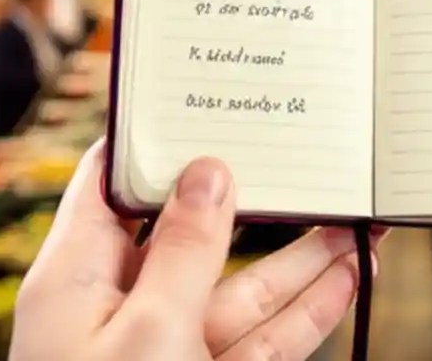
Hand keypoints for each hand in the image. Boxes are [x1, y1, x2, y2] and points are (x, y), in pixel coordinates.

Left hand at [12, 140, 378, 359]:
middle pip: (194, 236)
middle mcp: (121, 311)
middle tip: (306, 155)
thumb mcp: (148, 328)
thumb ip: (186, 249)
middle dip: (255, 199)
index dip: (155, 140)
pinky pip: (263, 340)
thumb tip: (208, 170)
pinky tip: (350, 276)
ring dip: (300, 256)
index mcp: (75, 280)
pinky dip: (307, 310)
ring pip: (242, 290)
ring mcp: (169, 354)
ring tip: (356, 214)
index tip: (204, 96)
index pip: (111, 187)